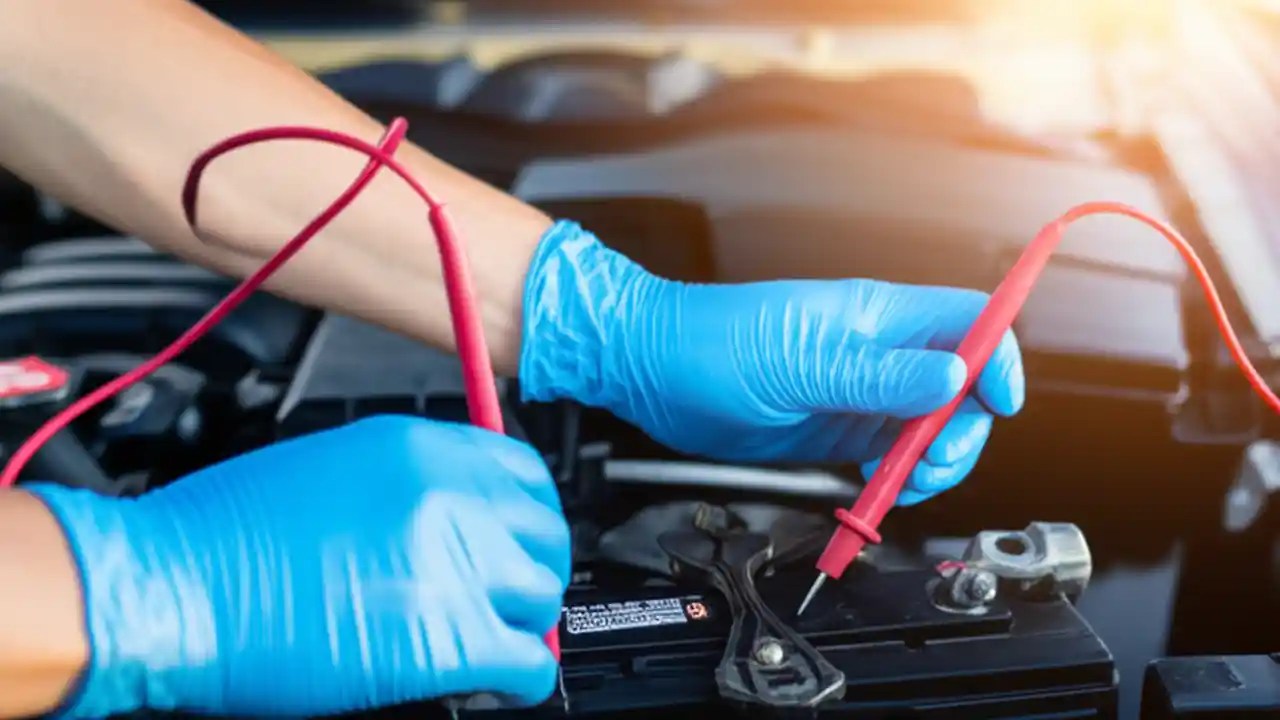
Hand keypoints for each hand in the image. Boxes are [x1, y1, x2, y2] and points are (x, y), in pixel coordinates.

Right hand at [26, 416, 569, 716]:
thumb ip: (411, 481)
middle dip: (529, 571)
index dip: (526, 516)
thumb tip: (458, 510)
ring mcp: (456, 567)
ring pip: (542, 601)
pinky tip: (489, 679)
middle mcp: (451, 498)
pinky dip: (518, 679)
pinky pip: (529, 666)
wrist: (173, 586)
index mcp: (422, 449)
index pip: (527, 476)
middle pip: (546, 537)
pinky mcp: (449, 640)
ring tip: (486, 638)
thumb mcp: (332, 465)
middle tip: (503, 596)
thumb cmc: (224, 532)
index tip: (515, 540)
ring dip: (520, 623)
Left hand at [520, 222, 1023, 504]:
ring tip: (903, 478)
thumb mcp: (799, 362)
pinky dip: (899, 476)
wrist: (653, 371)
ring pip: (929, 425)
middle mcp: (876, 352)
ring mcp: (857, 390)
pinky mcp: (835, 426)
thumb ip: (878, 375)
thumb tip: (951, 378)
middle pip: (960, 385)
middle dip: (962, 426)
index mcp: (877, 317)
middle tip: (928, 455)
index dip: (997, 358)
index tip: (998, 401)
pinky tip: (884, 487)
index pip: (969, 322)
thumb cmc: (712, 343)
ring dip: (932, 458)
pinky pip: (890, 452)